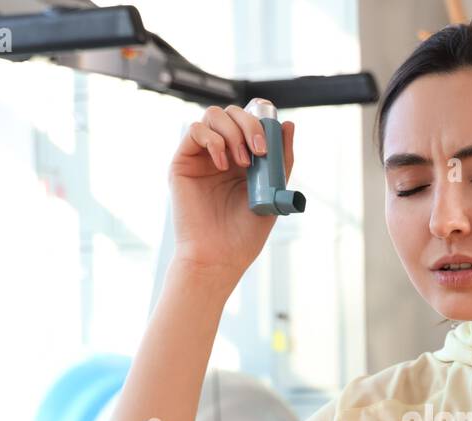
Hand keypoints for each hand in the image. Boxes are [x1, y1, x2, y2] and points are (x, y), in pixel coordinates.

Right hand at [167, 99, 295, 280]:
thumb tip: (289, 124)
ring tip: (243, 163)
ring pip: (214, 115)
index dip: (260, 116)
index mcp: (244, 159)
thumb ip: (282, 160)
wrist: (221, 255)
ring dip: (233, 132)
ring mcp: (202, 157)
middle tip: (260, 151)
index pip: (250, 120)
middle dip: (250, 125)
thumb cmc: (246, 232)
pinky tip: (222, 164)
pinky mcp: (183, 162)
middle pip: (233, 113)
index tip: (272, 131)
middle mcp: (222, 154)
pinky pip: (195, 130)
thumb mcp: (274, 192)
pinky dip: (213, 140)